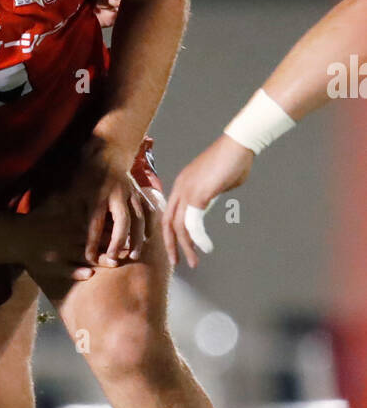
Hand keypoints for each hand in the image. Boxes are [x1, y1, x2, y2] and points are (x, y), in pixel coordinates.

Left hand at [39, 136, 152, 267]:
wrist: (108, 152)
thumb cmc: (87, 175)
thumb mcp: (74, 190)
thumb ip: (73, 210)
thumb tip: (70, 232)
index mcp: (98, 196)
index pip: (95, 223)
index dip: (92, 242)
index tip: (90, 257)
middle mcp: (117, 195)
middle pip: (122, 221)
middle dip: (119, 242)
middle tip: (115, 258)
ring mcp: (132, 194)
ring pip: (139, 219)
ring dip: (137, 238)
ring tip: (135, 255)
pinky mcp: (140, 193)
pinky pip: (149, 211)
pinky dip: (150, 226)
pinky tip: (148, 239)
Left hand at [163, 133, 253, 267]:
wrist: (239, 145)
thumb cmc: (235, 159)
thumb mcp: (218, 181)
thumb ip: (212, 194)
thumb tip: (215, 201)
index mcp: (183, 184)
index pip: (170, 212)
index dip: (172, 232)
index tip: (178, 246)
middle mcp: (180, 188)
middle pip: (167, 222)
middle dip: (171, 244)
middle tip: (176, 262)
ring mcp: (187, 191)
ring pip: (179, 227)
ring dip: (186, 247)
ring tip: (193, 261)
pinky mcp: (198, 196)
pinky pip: (193, 224)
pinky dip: (198, 239)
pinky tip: (205, 248)